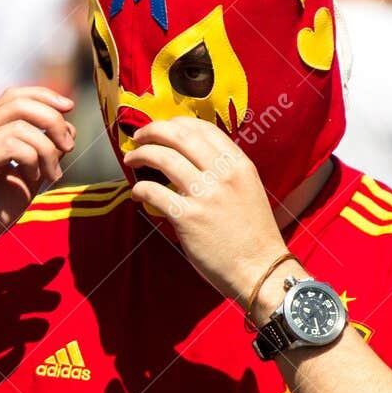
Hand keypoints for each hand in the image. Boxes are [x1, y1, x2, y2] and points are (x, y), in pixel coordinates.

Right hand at [0, 86, 75, 265]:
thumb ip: (45, 154)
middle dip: (52, 117)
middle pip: (17, 101)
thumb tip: (69, 131)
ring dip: (47, 148)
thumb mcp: (28, 178)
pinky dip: (33, 160)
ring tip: (52, 175)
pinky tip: (34, 180)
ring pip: (19, 123)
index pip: (15, 97)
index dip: (44, 95)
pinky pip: (12, 146)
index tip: (69, 108)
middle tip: (68, 145)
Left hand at [123, 117, 288, 309]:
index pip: (203, 128)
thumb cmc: (252, 234)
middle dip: (153, 130)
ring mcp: (205, 194)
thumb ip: (225, 171)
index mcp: (239, 164)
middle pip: (179, 136)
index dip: (177, 123)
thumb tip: (192, 159)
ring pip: (163, 158)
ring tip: (131, 159)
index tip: (163, 127)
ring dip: (140, 154)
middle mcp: (223, 174)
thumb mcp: (247, 190)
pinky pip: (153, 191)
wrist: (260, 269)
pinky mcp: (188, 217)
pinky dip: (139, 188)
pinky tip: (137, 192)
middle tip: (139, 136)